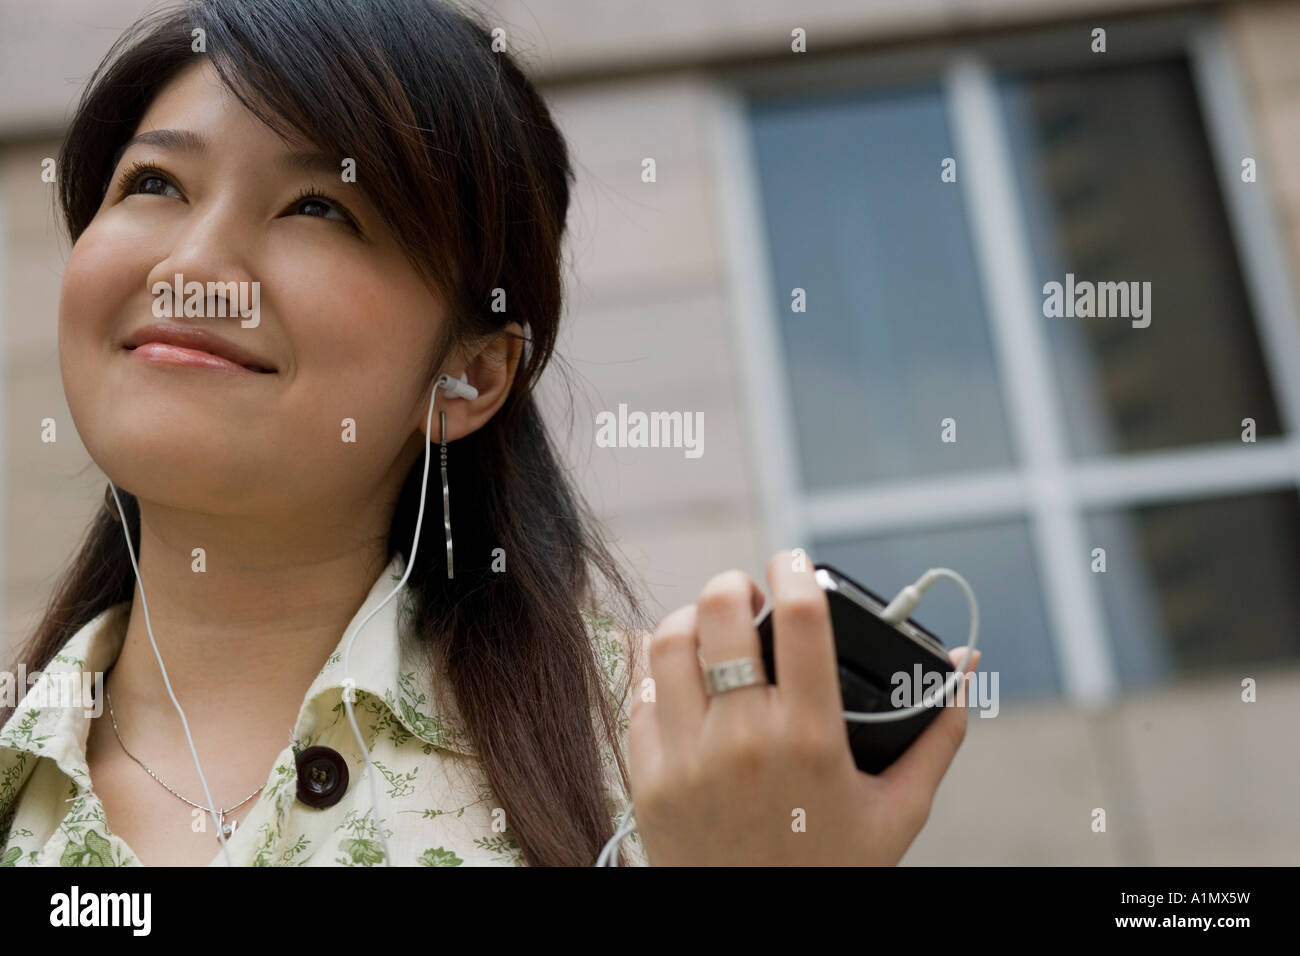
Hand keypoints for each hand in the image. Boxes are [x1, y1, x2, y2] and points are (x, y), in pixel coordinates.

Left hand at [626, 550, 978, 864]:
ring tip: (712, 633)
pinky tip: (686, 688)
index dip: (796, 570)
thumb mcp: (899, 811)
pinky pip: (639, 699)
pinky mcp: (648, 781)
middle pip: (717, 611)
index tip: (795, 562)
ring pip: (667, 643)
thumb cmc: (833, 872)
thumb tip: (963, 667)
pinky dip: (660, 679)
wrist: (759, 936)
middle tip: (748, 597)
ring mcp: (686, 760)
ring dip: (690, 621)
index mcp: (811, 739)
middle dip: (734, 586)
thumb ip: (935, 733)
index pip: (799, 619)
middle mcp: (743, 742)